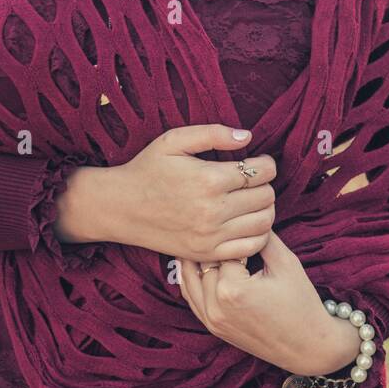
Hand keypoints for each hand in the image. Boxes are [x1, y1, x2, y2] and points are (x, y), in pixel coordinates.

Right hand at [109, 123, 276, 260]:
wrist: (122, 207)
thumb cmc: (148, 168)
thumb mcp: (175, 140)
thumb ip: (213, 134)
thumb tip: (248, 137)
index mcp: (209, 179)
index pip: (262, 172)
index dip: (266, 164)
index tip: (259, 161)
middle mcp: (214, 210)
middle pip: (266, 197)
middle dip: (265, 184)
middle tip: (253, 179)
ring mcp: (212, 236)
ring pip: (264, 223)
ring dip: (265, 208)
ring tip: (252, 199)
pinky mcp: (208, 253)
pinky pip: (251, 247)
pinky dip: (258, 234)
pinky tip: (246, 221)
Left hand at [177, 228, 356, 374]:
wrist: (309, 347)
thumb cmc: (301, 302)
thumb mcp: (285, 262)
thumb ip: (261, 235)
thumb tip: (246, 211)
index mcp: (232, 289)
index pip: (222, 245)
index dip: (231, 231)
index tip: (235, 218)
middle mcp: (216, 307)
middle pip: (203, 260)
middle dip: (214, 243)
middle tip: (216, 221)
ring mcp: (212, 320)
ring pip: (190, 277)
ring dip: (197, 258)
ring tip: (202, 235)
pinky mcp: (213, 328)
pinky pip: (192, 297)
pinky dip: (192, 278)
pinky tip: (196, 261)